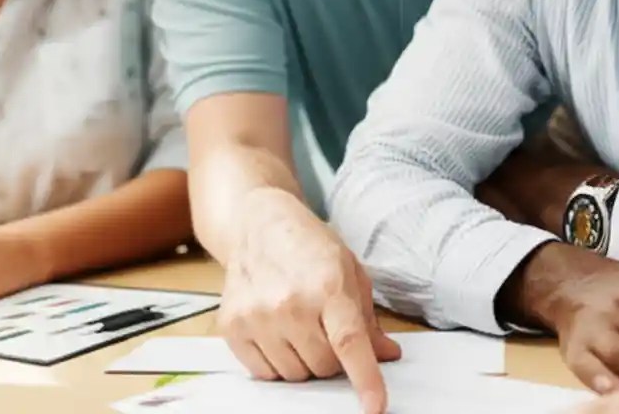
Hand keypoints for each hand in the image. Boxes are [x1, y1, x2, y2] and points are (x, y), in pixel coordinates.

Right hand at [218, 187, 400, 413]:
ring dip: (303, 360)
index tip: (375, 406)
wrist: (258, 224)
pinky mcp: (232, 326)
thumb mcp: (349, 271)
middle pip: (324, 367)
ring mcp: (258, 316)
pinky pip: (264, 373)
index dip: (366, 380)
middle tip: (324, 328)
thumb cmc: (307, 244)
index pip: (350, 343)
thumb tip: (385, 354)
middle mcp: (290, 303)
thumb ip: (367, 317)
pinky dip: (276, 362)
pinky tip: (277, 332)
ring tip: (299, 324)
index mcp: (327, 286)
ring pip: (295, 375)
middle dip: (331, 357)